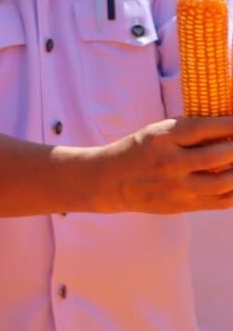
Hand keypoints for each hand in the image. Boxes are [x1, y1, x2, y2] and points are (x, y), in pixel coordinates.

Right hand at [94, 118, 232, 212]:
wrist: (109, 181)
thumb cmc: (140, 151)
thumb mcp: (157, 132)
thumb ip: (190, 129)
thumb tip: (230, 128)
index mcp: (161, 139)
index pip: (204, 128)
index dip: (230, 124)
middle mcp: (169, 163)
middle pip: (217, 156)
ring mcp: (176, 187)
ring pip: (223, 183)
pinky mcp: (181, 205)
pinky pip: (220, 202)